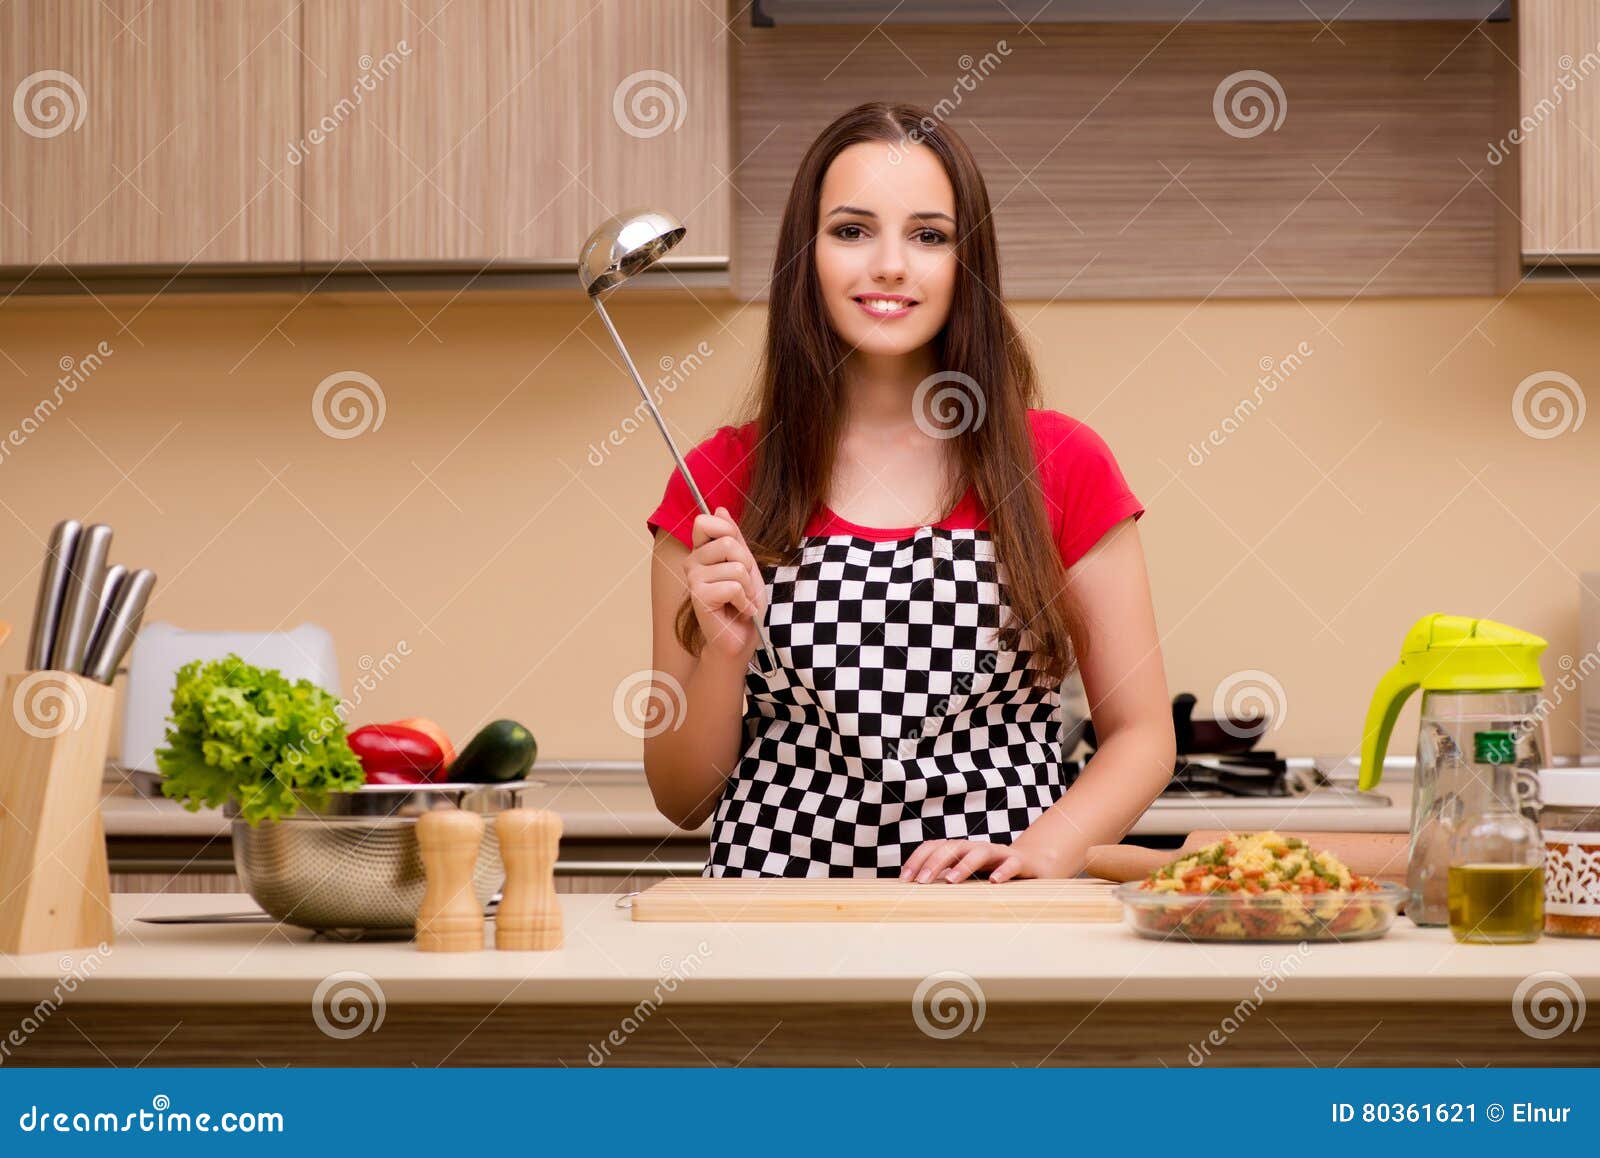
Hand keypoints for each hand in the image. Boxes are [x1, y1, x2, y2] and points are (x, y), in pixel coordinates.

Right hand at [686, 505, 766, 664]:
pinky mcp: (699, 597)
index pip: (705, 521)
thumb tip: (720, 509)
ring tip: (742, 600)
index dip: (728, 531)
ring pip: (736, 567)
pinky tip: (740, 611)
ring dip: (748, 588)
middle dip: (748, 565)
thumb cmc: (743, 602)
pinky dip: (745, 602)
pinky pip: (733, 587)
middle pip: (728, 542)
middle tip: (744, 584)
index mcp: (702, 552)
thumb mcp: (745, 563)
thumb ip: (734, 537)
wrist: (742, 636)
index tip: (739, 554)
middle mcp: (692, 563)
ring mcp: (693, 580)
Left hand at [899, 839, 1063, 883]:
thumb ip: (947, 880)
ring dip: (964, 864)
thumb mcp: (969, 877)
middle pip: (953, 847)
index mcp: (962, 850)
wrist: (1035, 865)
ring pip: (980, 852)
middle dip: (935, 862)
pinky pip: (1012, 863)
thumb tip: (915, 895)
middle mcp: (978, 848)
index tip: (905, 879)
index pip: (935, 847)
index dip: (918, 859)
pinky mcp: (1021, 862)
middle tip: (921, 882)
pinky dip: (1003, 870)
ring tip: (952, 880)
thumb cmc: (995, 874)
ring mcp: (1000, 854)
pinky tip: (994, 881)